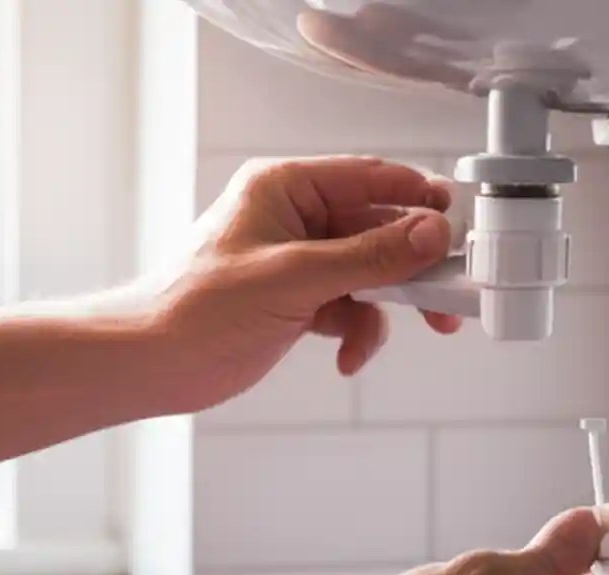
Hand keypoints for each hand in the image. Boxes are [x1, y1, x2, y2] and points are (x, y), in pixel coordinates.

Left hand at [145, 156, 459, 413]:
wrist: (151, 363)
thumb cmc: (196, 307)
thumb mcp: (295, 277)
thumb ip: (369, 256)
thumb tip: (430, 233)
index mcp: (285, 188)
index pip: (368, 178)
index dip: (416, 198)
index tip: (457, 221)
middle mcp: (295, 218)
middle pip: (376, 231)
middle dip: (410, 268)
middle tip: (446, 298)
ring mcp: (297, 261)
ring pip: (368, 275)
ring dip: (385, 309)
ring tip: (385, 340)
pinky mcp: (297, 301)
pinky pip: (350, 308)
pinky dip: (357, 333)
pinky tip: (347, 358)